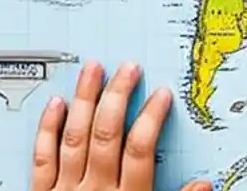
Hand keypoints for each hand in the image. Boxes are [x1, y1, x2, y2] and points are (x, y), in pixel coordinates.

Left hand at [32, 61, 209, 190]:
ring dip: (84, 100)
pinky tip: (55, 104)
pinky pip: (41, 158)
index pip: (140, 150)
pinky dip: (47, 129)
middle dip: (118, 97)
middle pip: (107, 135)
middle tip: (128, 68)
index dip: (151, 118)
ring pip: (74, 138)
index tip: (161, 94)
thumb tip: (204, 185)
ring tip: (93, 70)